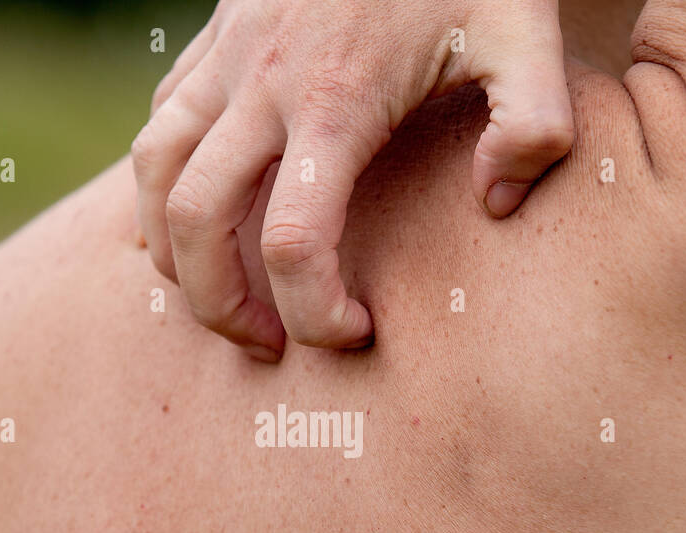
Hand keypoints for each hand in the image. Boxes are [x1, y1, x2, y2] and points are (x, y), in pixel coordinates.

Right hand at [132, 0, 573, 359]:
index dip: (315, 311)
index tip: (356, 333)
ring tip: (216, 296)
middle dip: (218, 305)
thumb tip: (492, 204)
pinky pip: (157, 125)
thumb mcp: (530, 34)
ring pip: (152, 176)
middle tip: (265, 345)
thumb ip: (534, 127)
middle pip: (194, 223)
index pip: (291, 242)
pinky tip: (194, 217)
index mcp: (337, 102)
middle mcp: (262, 83)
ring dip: (171, 253)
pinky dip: (160, 185)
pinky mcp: (212, 38)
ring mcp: (225, 57)